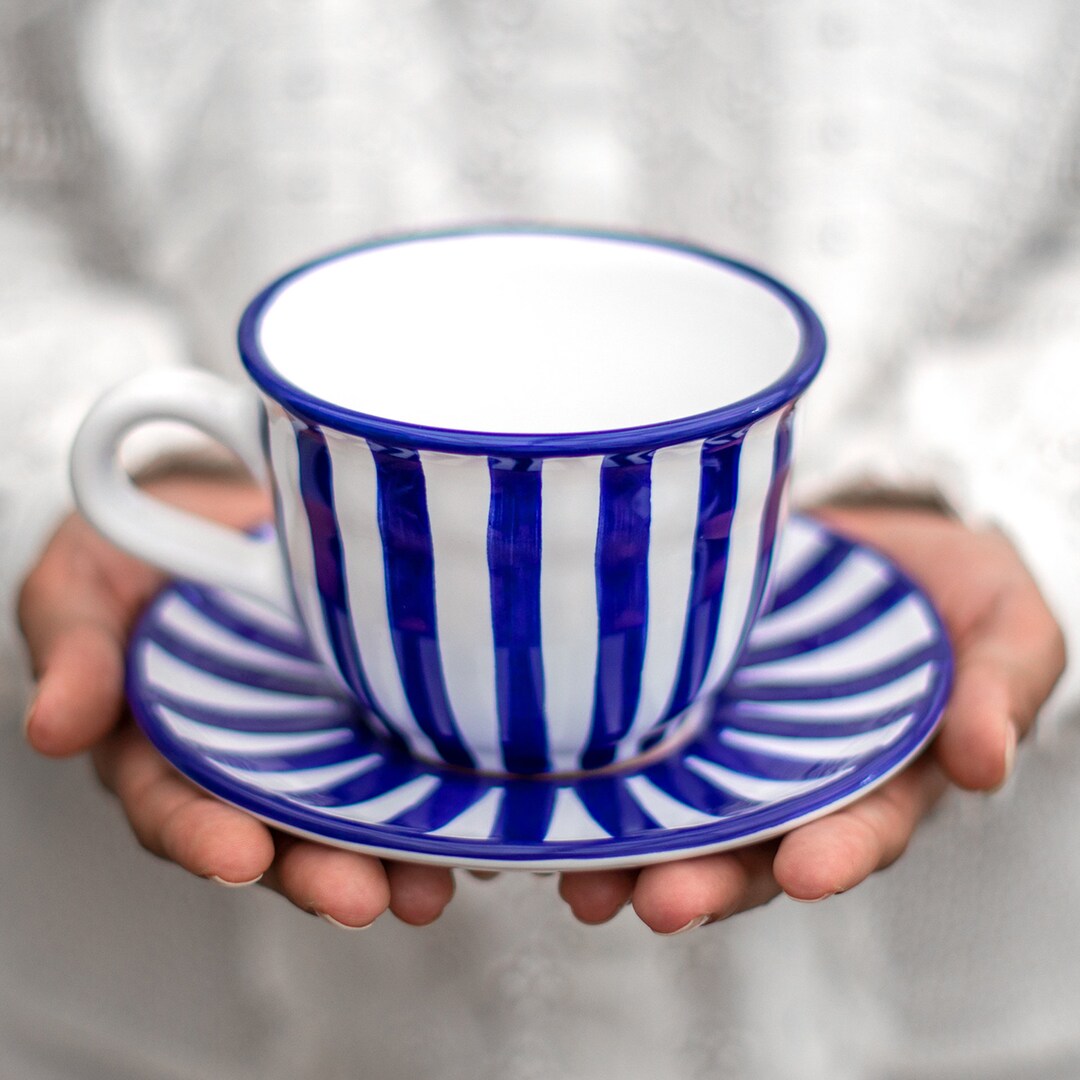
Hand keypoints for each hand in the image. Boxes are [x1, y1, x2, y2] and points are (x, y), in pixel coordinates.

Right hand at [19, 471, 453, 928]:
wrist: (232, 510)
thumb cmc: (147, 552)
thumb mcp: (88, 586)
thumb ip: (77, 652)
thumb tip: (53, 727)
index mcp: (164, 746)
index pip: (174, 805)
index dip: (202, 836)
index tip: (238, 856)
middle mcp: (246, 758)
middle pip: (277, 832)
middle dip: (317, 872)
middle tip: (361, 898)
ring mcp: (320, 737)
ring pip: (354, 812)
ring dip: (392, 856)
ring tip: (429, 883)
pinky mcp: (379, 708)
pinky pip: (412, 758)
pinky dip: (445, 795)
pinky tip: (480, 816)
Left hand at [559, 504, 1065, 932]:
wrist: (874, 542)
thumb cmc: (954, 595)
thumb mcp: (1005, 627)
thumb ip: (1001, 689)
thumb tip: (983, 763)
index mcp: (878, 778)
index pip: (858, 829)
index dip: (835, 854)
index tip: (804, 871)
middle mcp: (792, 779)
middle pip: (749, 846)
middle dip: (706, 879)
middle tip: (660, 902)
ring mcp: (728, 742)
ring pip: (676, 814)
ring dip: (631, 855)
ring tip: (582, 883)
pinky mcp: (679, 694)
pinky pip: (634, 744)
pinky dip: (592, 781)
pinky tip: (545, 802)